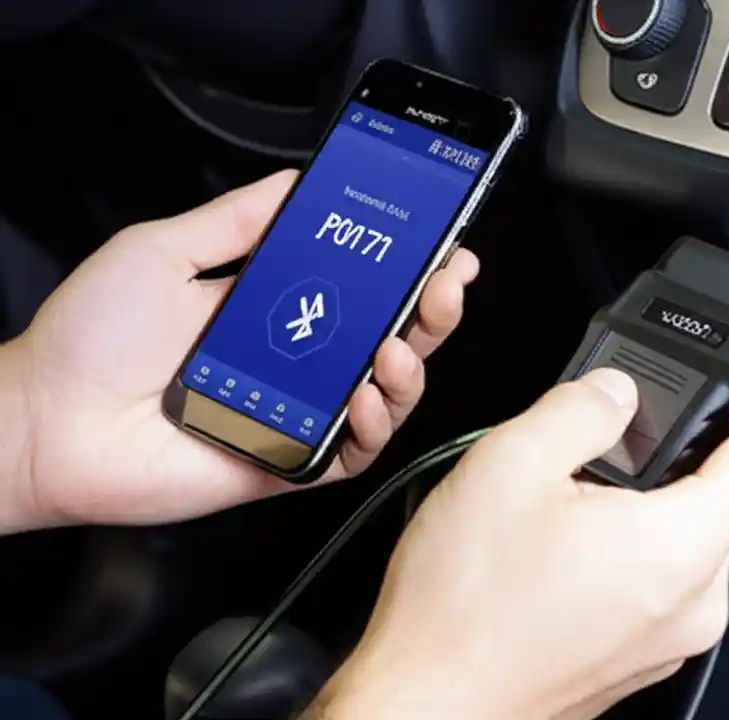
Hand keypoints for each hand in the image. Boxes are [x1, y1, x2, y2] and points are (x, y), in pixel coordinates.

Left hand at [0, 171, 478, 532]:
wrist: (45, 421)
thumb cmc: (90, 339)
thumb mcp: (163, 252)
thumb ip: (234, 221)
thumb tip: (294, 182)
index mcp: (277, 310)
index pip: (364, 288)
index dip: (411, 268)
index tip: (444, 244)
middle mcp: (297, 362)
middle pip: (392, 338)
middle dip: (433, 311)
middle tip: (449, 283)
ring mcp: (298, 414)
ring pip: (387, 396)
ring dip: (412, 367)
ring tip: (398, 345)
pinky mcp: (289, 463)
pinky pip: (353, 453)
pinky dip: (374, 428)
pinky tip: (368, 398)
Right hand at [312, 340, 728, 719]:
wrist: (424, 705)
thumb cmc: (461, 611)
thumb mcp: (511, 463)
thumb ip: (583, 407)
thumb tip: (617, 392)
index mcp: (678, 547)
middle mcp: (691, 603)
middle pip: (725, 497)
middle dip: (689, 447)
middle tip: (627, 422)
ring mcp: (668, 638)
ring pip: (685, 537)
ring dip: (651, 497)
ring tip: (574, 490)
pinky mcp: (640, 656)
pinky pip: (660, 579)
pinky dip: (633, 542)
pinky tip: (568, 539)